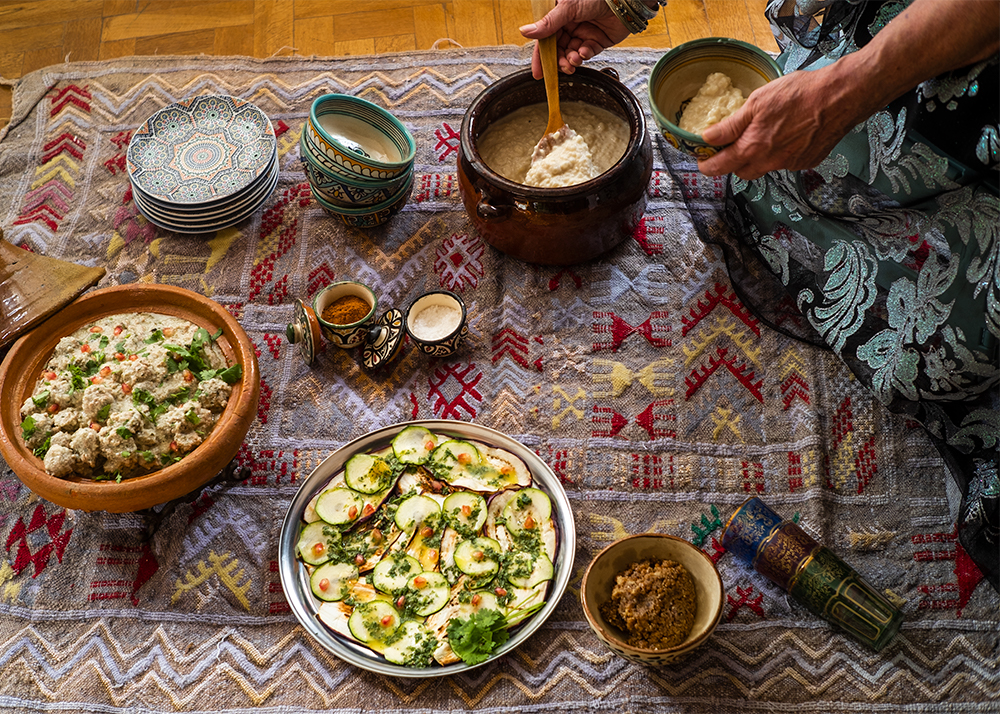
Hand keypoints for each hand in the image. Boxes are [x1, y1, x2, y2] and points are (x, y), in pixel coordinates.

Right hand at [519, 0, 630, 78]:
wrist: (623, 1)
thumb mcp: (568, 7)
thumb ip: (547, 23)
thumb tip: (525, 32)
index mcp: (559, 14)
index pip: (545, 38)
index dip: (541, 55)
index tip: (538, 71)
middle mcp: (569, 24)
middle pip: (558, 49)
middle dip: (559, 61)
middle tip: (561, 67)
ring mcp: (583, 33)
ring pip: (571, 53)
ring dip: (571, 60)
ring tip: (573, 61)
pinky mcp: (596, 41)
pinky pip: (586, 53)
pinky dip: (584, 55)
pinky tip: (584, 51)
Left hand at [697, 66, 865, 179]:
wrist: (840, 97)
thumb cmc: (800, 94)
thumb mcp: (757, 103)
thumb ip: (731, 125)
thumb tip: (708, 137)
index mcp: (753, 148)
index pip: (721, 167)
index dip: (708, 166)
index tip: (703, 163)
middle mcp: (770, 162)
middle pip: (742, 172)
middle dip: (734, 162)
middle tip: (732, 147)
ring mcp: (791, 164)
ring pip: (766, 167)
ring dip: (759, 157)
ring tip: (766, 133)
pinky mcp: (808, 162)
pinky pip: (787, 162)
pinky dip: (783, 152)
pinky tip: (790, 134)